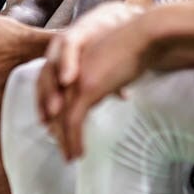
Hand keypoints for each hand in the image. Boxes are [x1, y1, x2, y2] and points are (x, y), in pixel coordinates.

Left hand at [37, 3, 149, 160]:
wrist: (143, 36)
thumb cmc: (135, 48)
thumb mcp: (111, 63)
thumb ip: (105, 77)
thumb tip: (113, 92)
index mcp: (69, 62)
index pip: (49, 89)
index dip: (49, 110)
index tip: (54, 129)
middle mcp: (65, 69)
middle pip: (50, 106)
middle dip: (56, 130)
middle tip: (62, 149)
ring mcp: (73, 79)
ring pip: (60, 118)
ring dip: (65, 141)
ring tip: (70, 157)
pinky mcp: (85, 89)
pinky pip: (73, 121)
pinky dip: (74, 141)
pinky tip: (78, 154)